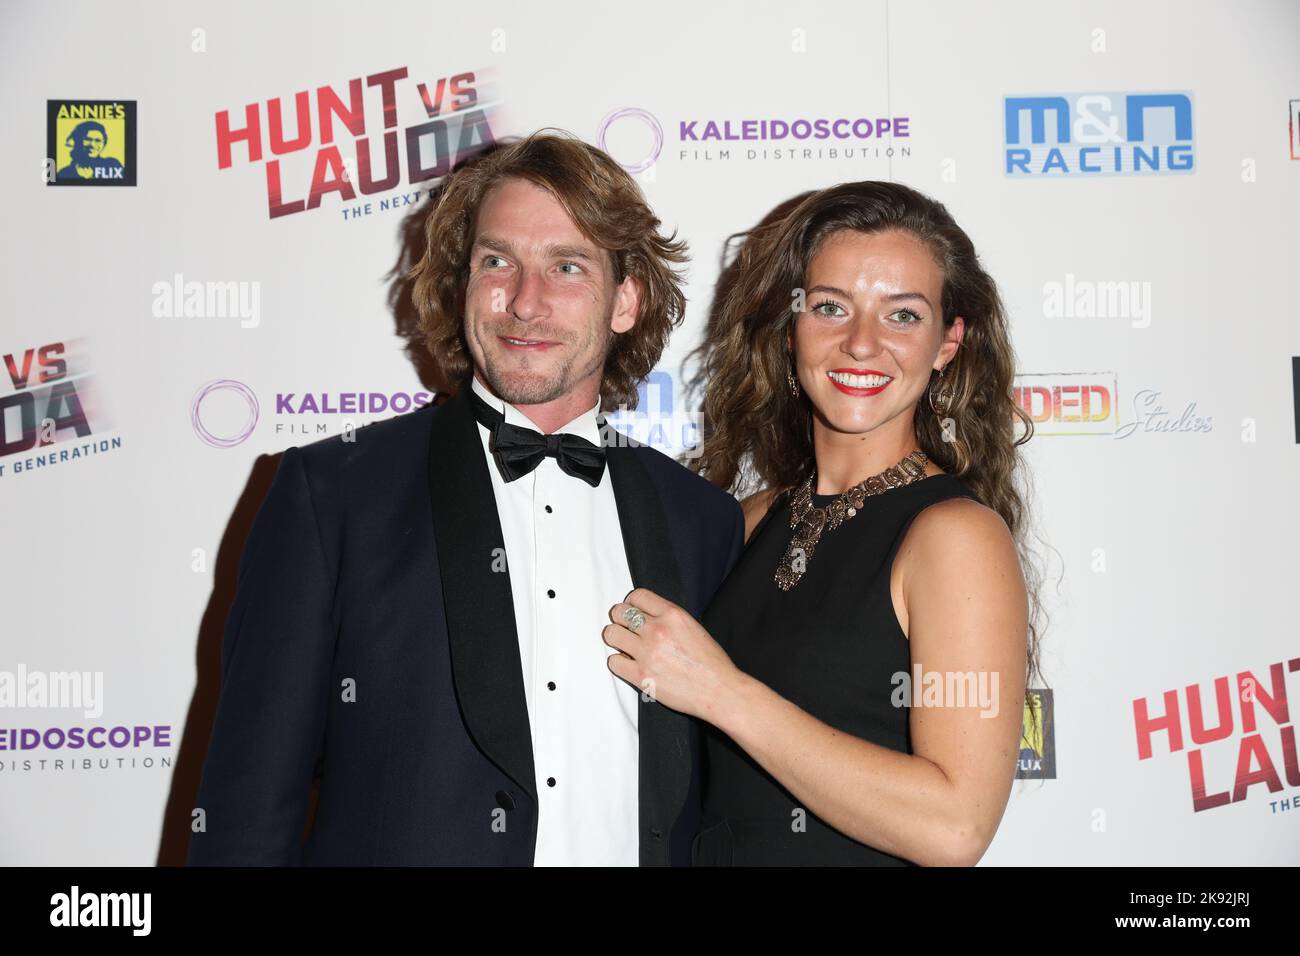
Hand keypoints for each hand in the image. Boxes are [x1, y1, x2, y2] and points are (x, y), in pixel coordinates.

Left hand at [604, 587, 740, 722]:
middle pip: (619, 612)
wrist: (719, 690)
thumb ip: (668, 618)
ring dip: (616, 639)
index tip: (632, 610)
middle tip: (626, 628)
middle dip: (620, 619)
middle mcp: (657, 630)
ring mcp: (647, 653)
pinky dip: (618, 662)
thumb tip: (647, 617)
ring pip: (611, 634)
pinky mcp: (640, 676)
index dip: (631, 603)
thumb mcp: (693, 627)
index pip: (637, 596)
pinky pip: (613, 662)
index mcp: (673, 615)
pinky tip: (628, 664)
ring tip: (625, 645)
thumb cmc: (711, 663)